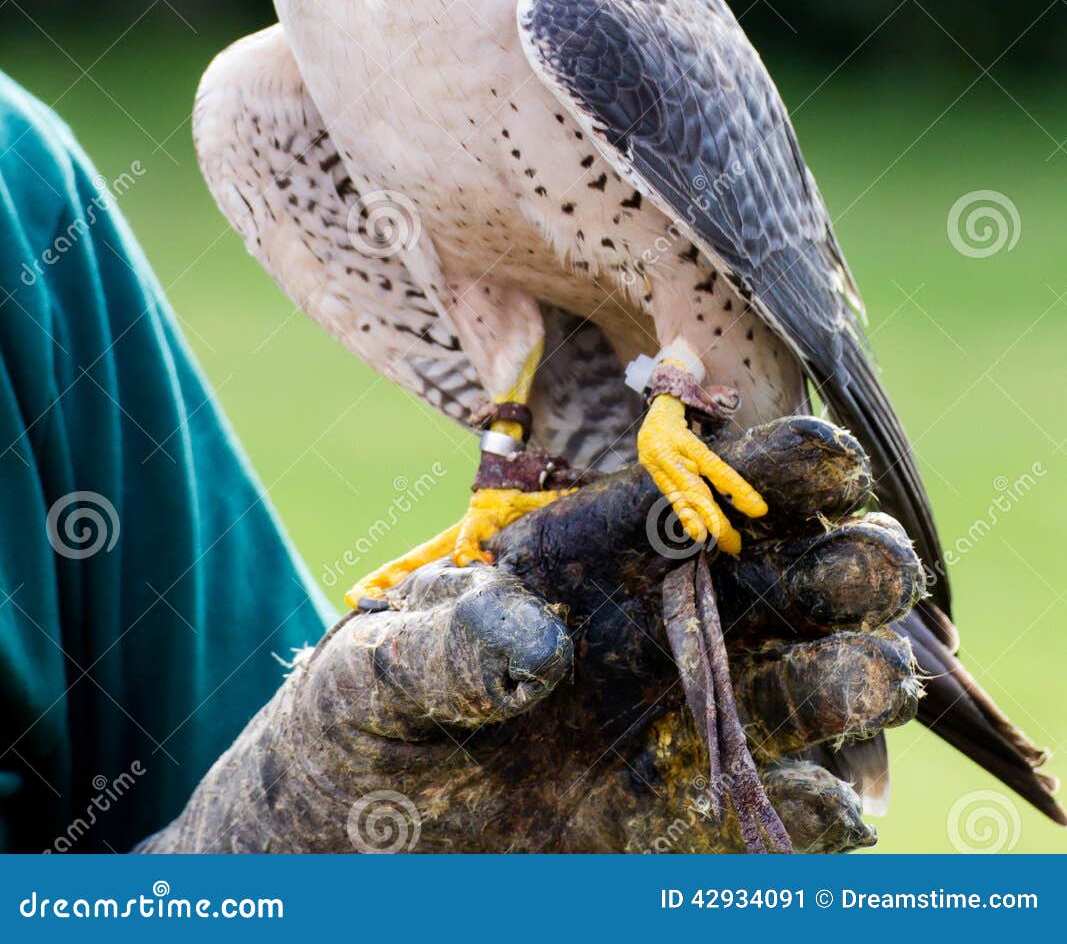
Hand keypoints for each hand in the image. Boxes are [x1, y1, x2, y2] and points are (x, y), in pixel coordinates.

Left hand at [141, 416, 921, 853]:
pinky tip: (832, 805)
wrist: (342, 855)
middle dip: (847, 561)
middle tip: (875, 565)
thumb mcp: (370, 670)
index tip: (824, 454)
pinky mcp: (678, 828)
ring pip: (808, 687)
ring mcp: (679, 727)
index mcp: (595, 554)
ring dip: (854, 679)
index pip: (705, 484)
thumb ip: (446, 643)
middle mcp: (661, 629)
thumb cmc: (353, 724)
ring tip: (876, 677)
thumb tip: (540, 649)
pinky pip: (776, 813)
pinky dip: (819, 809)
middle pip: (791, 578)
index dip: (775, 460)